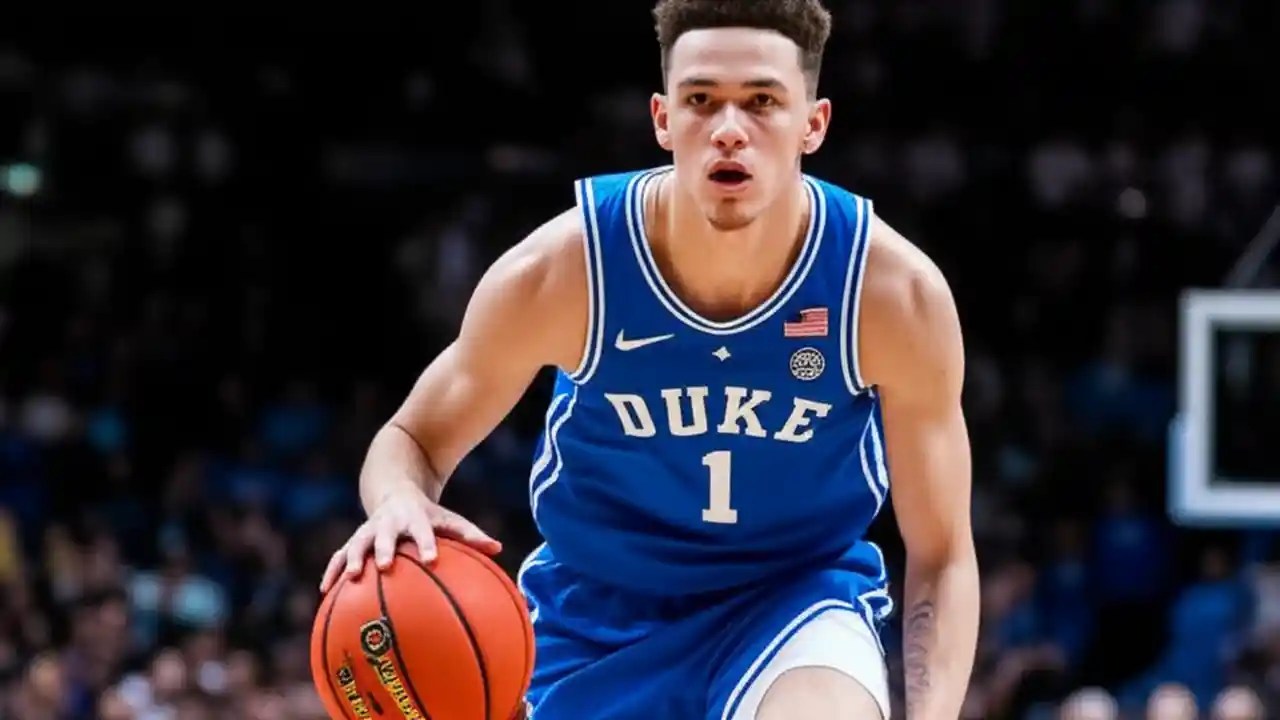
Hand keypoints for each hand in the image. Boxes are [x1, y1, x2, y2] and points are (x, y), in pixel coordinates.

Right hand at [318, 486, 501, 592]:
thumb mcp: (450, 520)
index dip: (427, 545)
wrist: (395, 491)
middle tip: (387, 566)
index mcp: (415, 519)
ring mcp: (368, 530)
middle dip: (385, 549)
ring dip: (353, 559)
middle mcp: (388, 523)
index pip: (423, 532)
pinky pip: (339, 555)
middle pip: (385, 535)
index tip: (432, 560)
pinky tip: (324, 591)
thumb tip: (498, 549)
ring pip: (357, 543)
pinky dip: (332, 570)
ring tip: (351, 577)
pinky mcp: (354, 539)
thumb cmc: (429, 515)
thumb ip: (472, 536)